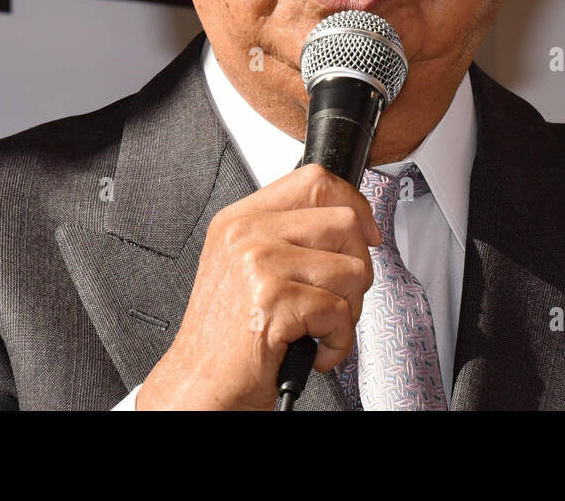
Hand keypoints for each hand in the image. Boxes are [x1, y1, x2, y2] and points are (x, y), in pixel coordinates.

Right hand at [134, 163, 379, 409]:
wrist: (199, 384)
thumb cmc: (227, 335)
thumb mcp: (248, 267)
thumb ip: (290, 236)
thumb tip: (355, 221)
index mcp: (241, 219)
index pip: (316, 181)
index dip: (354, 204)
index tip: (365, 233)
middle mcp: (247, 235)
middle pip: (345, 223)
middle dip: (357, 267)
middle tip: (336, 297)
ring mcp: (259, 264)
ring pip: (352, 270)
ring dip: (349, 310)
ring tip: (318, 326)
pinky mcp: (273, 301)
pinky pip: (341, 313)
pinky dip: (338, 342)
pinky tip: (313, 349)